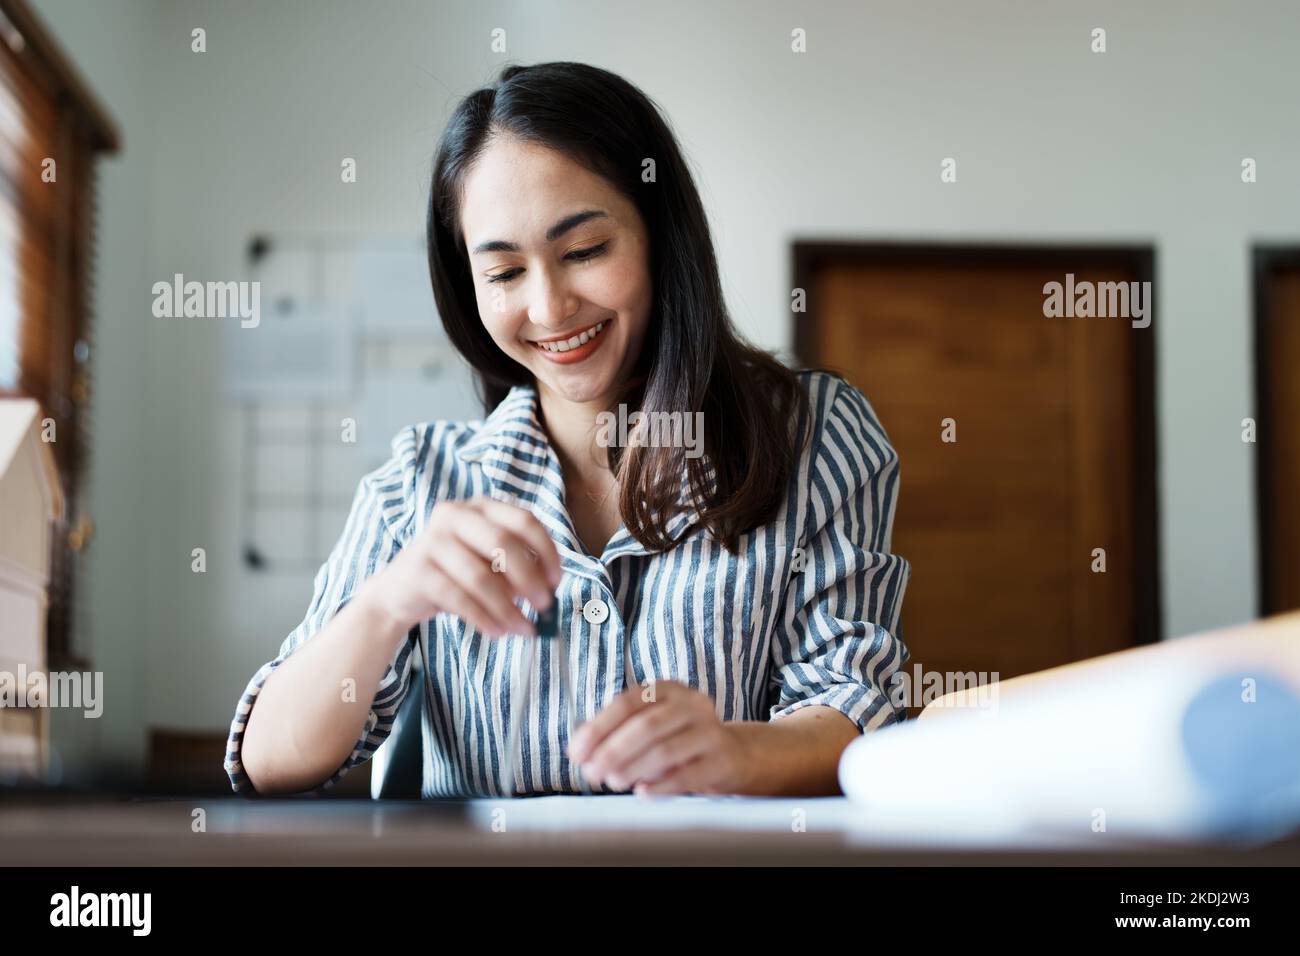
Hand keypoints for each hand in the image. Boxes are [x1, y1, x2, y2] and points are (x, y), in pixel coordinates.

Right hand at [356, 497, 562, 637]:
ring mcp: (432, 540)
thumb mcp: (489, 564)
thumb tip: (547, 591)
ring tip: (524, 629)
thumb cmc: (455, 574)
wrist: (399, 592)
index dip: (546, 551)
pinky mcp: (418, 570)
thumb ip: (517, 569)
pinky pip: (459, 598)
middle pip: (503, 544)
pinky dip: (484, 618)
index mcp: (480, 507)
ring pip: (481, 577)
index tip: (556, 581)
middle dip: (529, 579)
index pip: (524, 520)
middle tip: (545, 607)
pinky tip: (498, 631)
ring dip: (508, 608)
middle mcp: (454, 515)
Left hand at [567, 679, 751, 795]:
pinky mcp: (722, 760)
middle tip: (592, 773)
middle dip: (613, 751)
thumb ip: (616, 733)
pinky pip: (687, 775)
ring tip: (613, 782)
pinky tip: (642, 792)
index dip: (598, 728)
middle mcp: (691, 704)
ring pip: (665, 750)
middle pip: (646, 726)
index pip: (627, 703)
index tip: (577, 753)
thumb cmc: (679, 740)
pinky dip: (660, 786)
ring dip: (632, 769)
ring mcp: (710, 731)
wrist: (732, 755)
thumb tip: (580, 750)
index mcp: (667, 689)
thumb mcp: (651, 726)